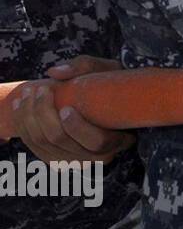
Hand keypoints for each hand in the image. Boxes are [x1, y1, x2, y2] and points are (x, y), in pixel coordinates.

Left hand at [10, 55, 132, 162]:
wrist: (105, 104)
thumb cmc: (110, 87)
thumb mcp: (109, 71)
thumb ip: (86, 67)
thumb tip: (54, 73)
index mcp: (118, 140)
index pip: (97, 142)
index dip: (77, 128)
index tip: (66, 108)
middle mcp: (96, 157)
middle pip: (60, 140)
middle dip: (43, 113)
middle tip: (41, 89)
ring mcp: (73, 161)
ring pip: (42, 143)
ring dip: (28, 116)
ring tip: (27, 93)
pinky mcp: (55, 159)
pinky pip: (33, 145)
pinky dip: (22, 125)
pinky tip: (19, 105)